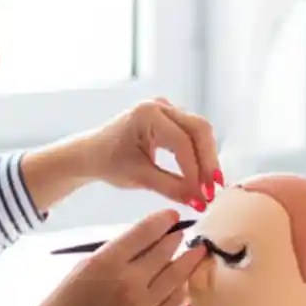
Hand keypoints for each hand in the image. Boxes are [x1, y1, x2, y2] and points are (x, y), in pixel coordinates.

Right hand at [8, 209, 207, 305]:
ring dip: (188, 262)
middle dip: (176, 239)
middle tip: (183, 233)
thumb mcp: (79, 272)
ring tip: (198, 253)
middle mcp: (130, 282)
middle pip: (164, 252)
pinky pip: (173, 304)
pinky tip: (185, 283)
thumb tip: (137, 247)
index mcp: (106, 263)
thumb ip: (109, 258)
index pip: (144, 233)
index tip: (172, 216)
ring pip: (176, 277)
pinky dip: (181, 290)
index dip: (162, 221)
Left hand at [82, 98, 223, 210]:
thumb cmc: (109, 163)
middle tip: (213, 190)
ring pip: (200, 131)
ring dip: (207, 158)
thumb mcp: (139, 177)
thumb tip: (200, 200)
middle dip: (208, 161)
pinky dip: (199, 153)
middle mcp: (160, 105)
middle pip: (199, 129)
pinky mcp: (170, 117)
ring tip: (209, 187)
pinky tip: (203, 175)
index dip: (195, 171)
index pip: (182, 142)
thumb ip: (171, 187)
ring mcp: (166, 109)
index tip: (203, 196)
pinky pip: (193, 133)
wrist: (92, 154)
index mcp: (147, 114)